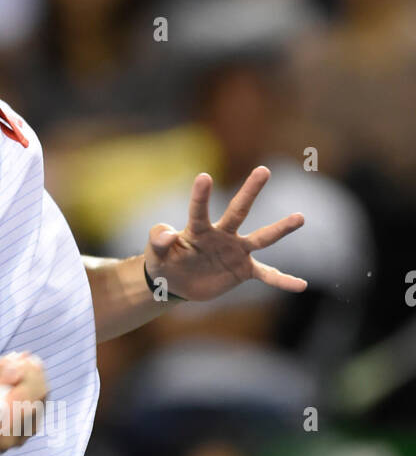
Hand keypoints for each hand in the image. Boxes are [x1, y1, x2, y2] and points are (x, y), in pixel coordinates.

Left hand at [144, 167, 306, 302]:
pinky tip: (301, 285)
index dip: (200, 196)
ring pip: (261, 238)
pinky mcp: (243, 269)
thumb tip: (169, 234)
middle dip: (250, 191)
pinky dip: (282, 280)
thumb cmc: (165, 261)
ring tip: (300, 217)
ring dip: (280, 229)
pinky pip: (267, 275)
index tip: (204, 177)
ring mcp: (236, 251)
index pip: (199, 211)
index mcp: (198, 229)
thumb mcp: (155, 253)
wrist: (177, 283)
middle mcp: (222, 235)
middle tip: (263, 170)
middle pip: (238, 211)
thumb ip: (158, 240)